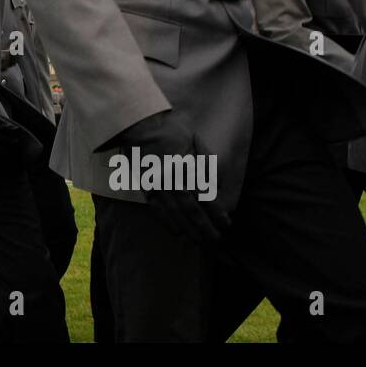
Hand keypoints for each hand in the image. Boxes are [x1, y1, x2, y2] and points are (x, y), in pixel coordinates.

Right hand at [109, 111, 229, 243]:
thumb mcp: (193, 138)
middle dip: (205, 226)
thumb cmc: (169, 129)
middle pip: (191, 210)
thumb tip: (214, 179)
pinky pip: (157, 209)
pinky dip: (167, 222)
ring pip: (175, 213)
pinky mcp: (146, 187)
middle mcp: (172, 180)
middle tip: (215, 239)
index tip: (226, 222)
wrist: (139, 126)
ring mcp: (157, 185)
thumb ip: (205, 158)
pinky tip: (176, 232)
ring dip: (188, 229)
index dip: (216, 211)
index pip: (205, 196)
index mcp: (186, 168)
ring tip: (199, 240)